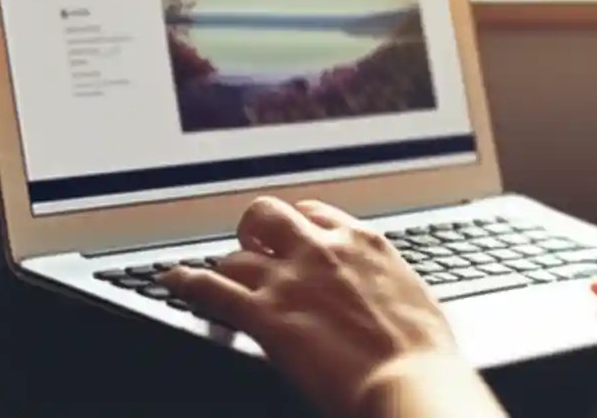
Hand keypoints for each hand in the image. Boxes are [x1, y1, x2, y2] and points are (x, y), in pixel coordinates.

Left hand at [160, 197, 475, 416]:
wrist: (409, 383)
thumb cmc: (424, 354)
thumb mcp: (412, 298)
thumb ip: (383, 283)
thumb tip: (379, 293)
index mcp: (363, 242)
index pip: (314, 213)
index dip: (297, 227)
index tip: (293, 240)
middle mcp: (322, 248)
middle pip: (267, 215)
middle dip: (254, 232)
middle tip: (252, 252)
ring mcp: (289, 279)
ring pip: (236, 256)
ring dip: (228, 270)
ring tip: (220, 282)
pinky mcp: (264, 314)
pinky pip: (209, 287)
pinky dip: (186, 282)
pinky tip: (172, 280)